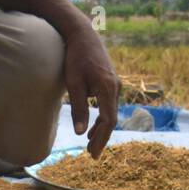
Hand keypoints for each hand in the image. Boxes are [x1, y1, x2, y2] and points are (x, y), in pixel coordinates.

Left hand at [63, 26, 119, 158]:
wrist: (83, 34)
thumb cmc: (75, 57)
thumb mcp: (73, 83)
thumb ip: (79, 108)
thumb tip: (80, 132)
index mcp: (107, 88)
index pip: (108, 121)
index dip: (101, 139)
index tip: (93, 153)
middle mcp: (115, 87)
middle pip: (111, 119)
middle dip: (101, 138)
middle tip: (91, 155)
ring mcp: (115, 84)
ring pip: (110, 113)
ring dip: (101, 130)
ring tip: (89, 146)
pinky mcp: (110, 83)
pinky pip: (109, 106)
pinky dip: (102, 119)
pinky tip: (91, 129)